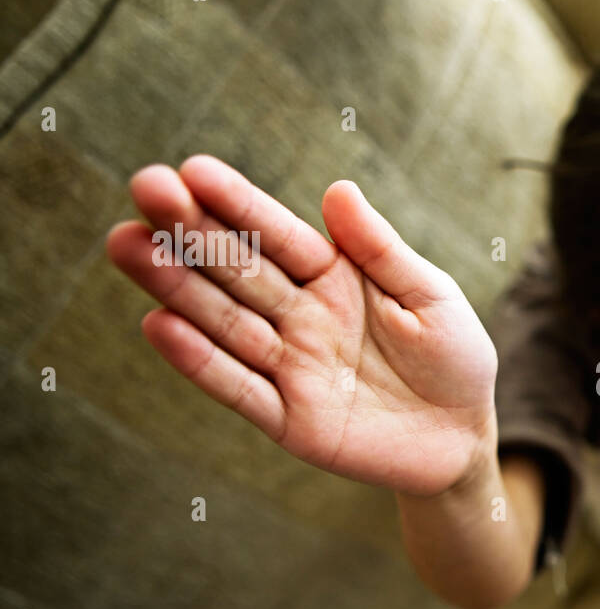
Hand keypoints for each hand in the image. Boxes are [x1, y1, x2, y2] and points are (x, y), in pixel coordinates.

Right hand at [106, 156, 498, 497]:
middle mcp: (302, 317)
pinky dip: (200, 361)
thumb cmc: (454, 358)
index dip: (239, 205)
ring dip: (177, 286)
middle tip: (144, 188)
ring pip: (225, 322)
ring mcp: (291, 368)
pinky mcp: (289, 421)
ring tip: (127, 245)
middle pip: (238, 270)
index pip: (278, 235)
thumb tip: (337, 190)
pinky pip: (240, 388)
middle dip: (191, 231)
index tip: (192, 170)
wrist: (463, 439)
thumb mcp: (431, 298)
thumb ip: (383, 252)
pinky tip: (158, 325)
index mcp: (336, 278)